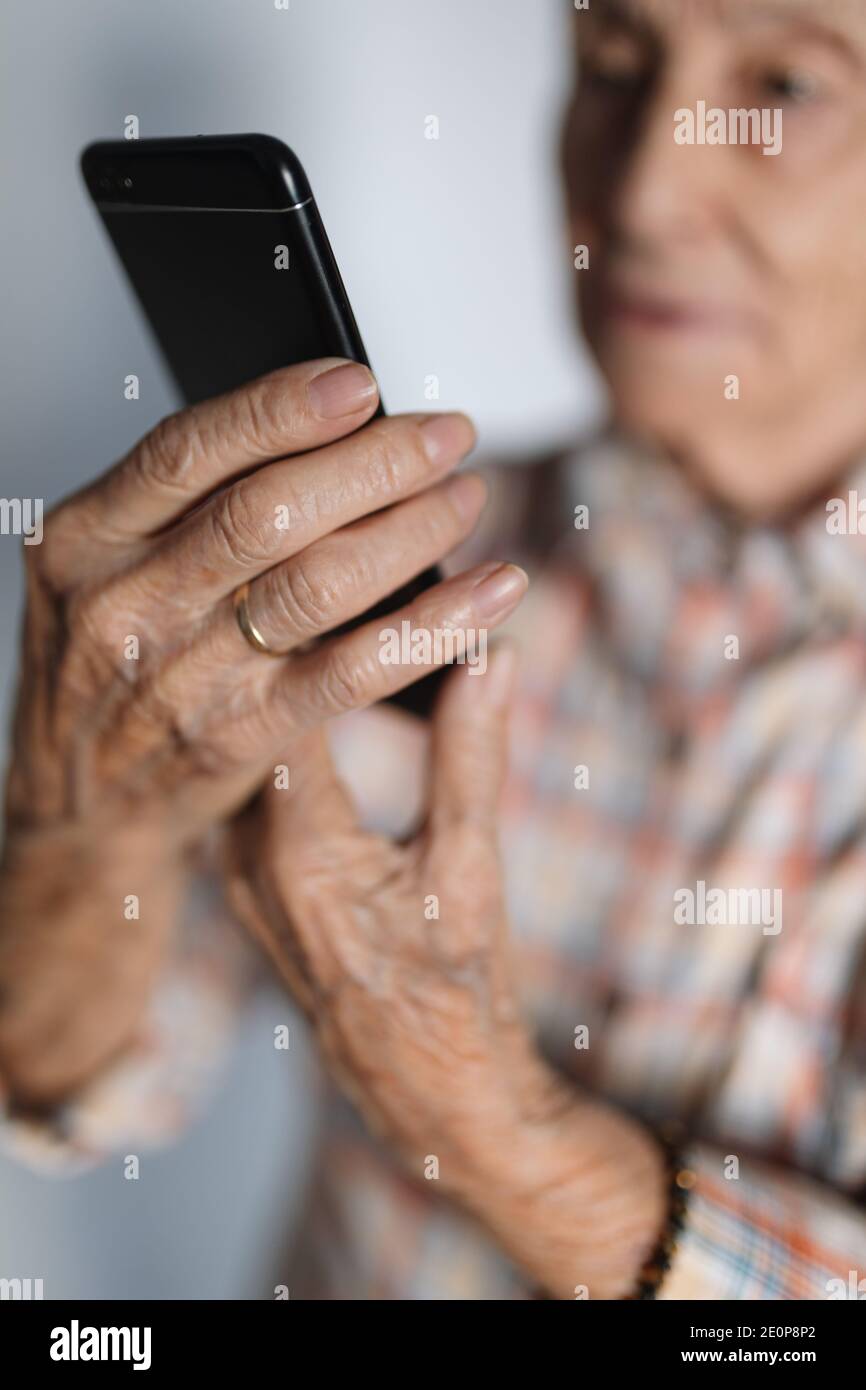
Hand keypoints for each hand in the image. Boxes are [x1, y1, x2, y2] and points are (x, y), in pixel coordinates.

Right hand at [0, 358, 523, 1100]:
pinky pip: (350, 674)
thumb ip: (182, 505)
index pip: (188, 450)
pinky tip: (484, 596)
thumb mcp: (103, 567)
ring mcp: (185, 676)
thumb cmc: (106, 665)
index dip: (282, 410)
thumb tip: (313, 429)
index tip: (363, 384)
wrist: (81, 805)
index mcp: (84, 539)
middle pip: (266, 513)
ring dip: (411, 534)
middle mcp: (128, 603)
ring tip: (466, 500)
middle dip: (374, 464)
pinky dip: (429, 629)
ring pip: (318, 587)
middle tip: (447, 437)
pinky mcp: (242, 736)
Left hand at [225, 646, 665, 1298]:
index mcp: (300, 850)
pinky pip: (253, 791)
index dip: (326, 626)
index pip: (291, 700)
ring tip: (333, 629)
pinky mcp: (252, 892)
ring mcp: (242, 881)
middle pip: (258, 720)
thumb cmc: (459, 995)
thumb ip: (472, 756)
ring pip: (249, 753)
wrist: (432, 1095)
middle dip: (303, 649)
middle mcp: (248, 861)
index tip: (359, 569)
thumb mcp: (473, 872)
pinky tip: (316, 703)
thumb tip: (489, 651)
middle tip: (349, 583)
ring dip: (289, 695)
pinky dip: (284, 742)